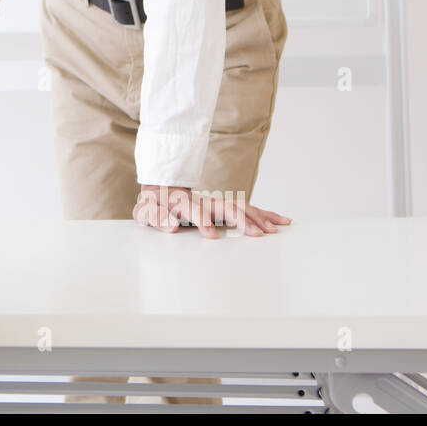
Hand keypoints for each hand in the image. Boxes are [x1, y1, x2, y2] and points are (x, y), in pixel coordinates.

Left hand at [133, 184, 289, 237]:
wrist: (160, 190)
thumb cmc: (154, 205)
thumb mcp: (146, 212)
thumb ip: (156, 217)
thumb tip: (172, 226)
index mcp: (182, 202)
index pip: (194, 210)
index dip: (202, 221)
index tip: (212, 236)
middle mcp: (203, 200)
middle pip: (226, 206)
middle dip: (243, 220)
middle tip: (258, 235)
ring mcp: (215, 202)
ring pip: (241, 206)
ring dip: (259, 217)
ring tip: (277, 229)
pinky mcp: (224, 207)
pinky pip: (246, 209)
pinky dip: (264, 214)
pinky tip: (280, 221)